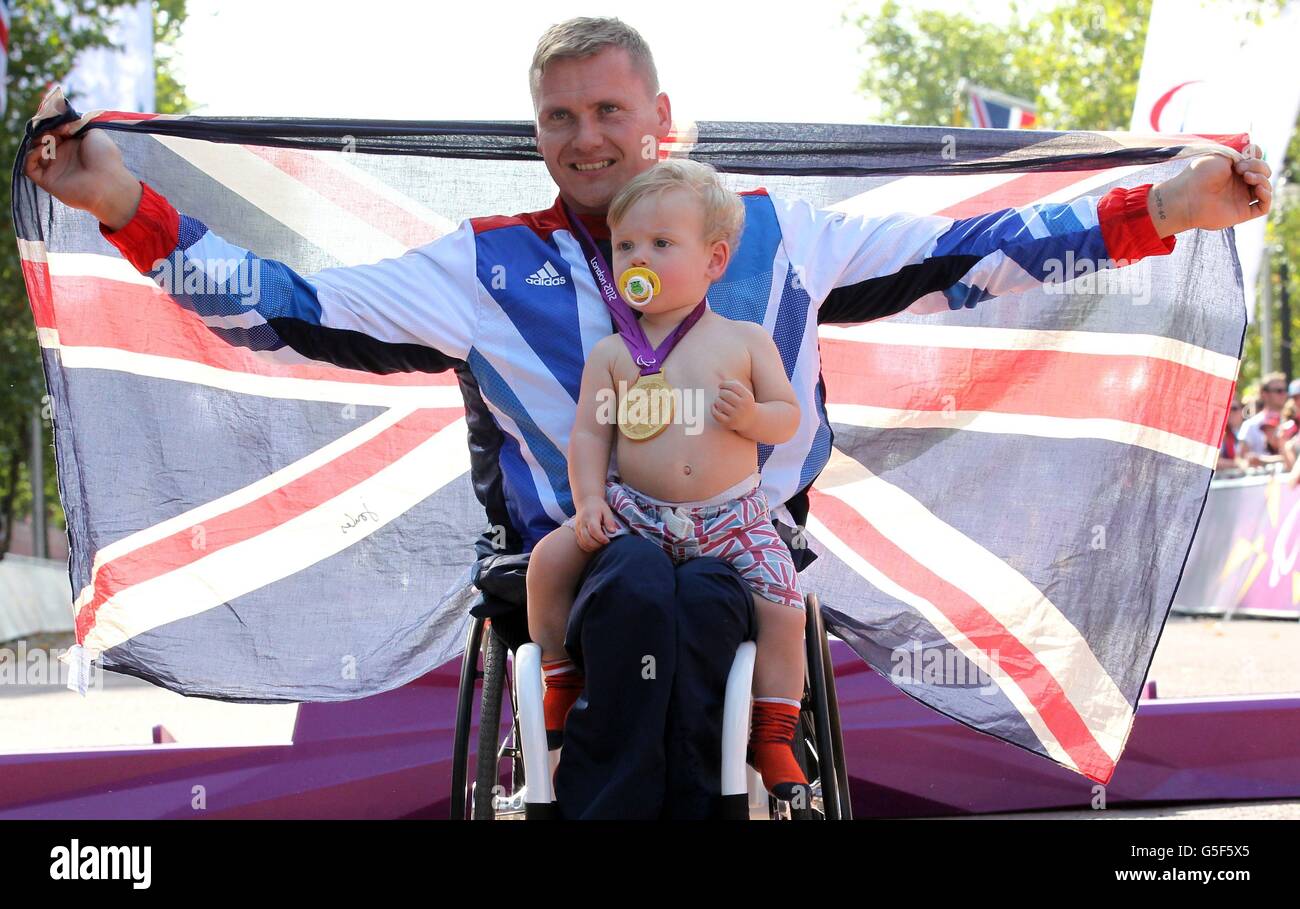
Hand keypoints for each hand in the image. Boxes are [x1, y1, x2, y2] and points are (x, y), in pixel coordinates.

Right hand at [23, 113, 140, 228]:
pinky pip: (29, 168)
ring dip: (37, 142)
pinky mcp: (47, 181)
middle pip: (43, 140)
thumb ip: (78, 126)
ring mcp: (54, 170)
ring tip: (48, 139)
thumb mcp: (95, 134)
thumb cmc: (106, 159)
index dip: (54, 125)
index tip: (62, 125)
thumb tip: (64, 125)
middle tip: (54, 132)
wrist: (108, 184)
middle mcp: (63, 158)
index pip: (55, 133)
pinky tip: (42, 149)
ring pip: (35, 152)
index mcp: (74, 147)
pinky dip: (31, 156)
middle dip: (45, 132)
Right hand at [573, 496, 619, 552]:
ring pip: (583, 543)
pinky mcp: (576, 532)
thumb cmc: (598, 507)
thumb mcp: (607, 511)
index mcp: (590, 517)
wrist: (586, 502)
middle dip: (597, 545)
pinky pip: (580, 543)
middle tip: (605, 543)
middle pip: (587, 539)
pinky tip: (594, 545)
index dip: (601, 538)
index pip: (594, 530)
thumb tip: (613, 532)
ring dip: (593, 547)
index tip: (608, 541)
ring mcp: (577, 528)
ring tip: (600, 544)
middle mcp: (582, 523)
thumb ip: (609, 521)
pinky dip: (587, 547)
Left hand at [712, 378, 755, 433]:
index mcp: (747, 397)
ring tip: (718, 400)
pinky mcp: (729, 423)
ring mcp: (736, 416)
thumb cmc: (744, 403)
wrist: (751, 421)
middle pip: (725, 394)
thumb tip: (721, 384)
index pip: (733, 386)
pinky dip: (712, 408)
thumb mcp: (744, 393)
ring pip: (720, 403)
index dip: (724, 384)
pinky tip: (714, 406)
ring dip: (716, 400)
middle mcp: (743, 406)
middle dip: (721, 392)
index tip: (721, 385)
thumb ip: (734, 384)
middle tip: (721, 394)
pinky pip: (716, 414)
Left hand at [1152, 143, 1271, 236]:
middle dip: (1258, 166)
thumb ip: (1240, 153)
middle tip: (1240, 169)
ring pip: (1265, 188)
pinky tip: (1259, 189)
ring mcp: (1241, 199)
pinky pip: (1263, 207)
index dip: (1257, 156)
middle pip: (1263, 173)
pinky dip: (1267, 196)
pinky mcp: (1242, 213)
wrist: (1187, 196)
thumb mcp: (1221, 155)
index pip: (1256, 162)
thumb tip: (1256, 153)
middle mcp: (1238, 184)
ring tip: (1247, 177)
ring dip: (1262, 179)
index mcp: (1233, 170)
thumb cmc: (1200, 174)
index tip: (1248, 153)